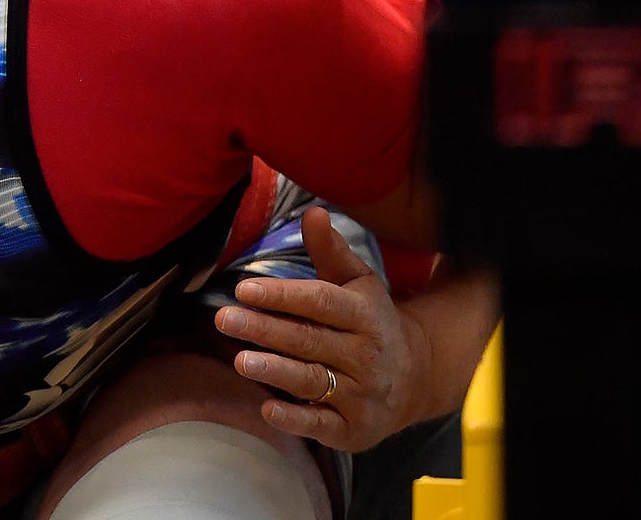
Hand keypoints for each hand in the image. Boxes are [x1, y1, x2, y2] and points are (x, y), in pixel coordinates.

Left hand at [214, 206, 414, 452]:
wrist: (416, 378)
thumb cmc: (370, 322)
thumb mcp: (358, 284)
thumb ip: (331, 251)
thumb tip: (313, 211)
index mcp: (365, 315)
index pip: (320, 302)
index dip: (282, 295)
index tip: (243, 288)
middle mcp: (366, 356)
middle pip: (309, 340)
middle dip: (265, 330)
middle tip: (224, 319)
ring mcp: (361, 395)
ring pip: (312, 380)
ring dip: (275, 371)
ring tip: (239, 361)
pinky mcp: (354, 429)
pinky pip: (322, 425)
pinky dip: (296, 419)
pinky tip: (267, 409)